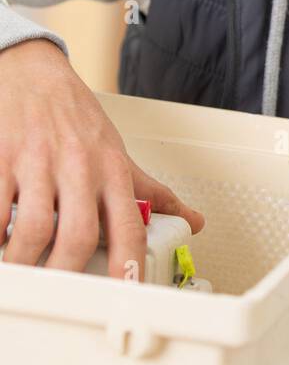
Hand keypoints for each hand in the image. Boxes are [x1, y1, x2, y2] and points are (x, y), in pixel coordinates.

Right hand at [0, 38, 204, 280]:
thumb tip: (194, 220)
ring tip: (21, 272)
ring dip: (25, 261)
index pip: (129, 226)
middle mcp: (79, 167)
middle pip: (79, 234)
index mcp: (112, 170)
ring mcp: (38, 162)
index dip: (129, 265)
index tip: (123, 294)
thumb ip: (151, 191)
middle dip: (68, 271)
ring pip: (34, 228)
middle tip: (58, 290)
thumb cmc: (75, 117)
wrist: (32, 71)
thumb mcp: (117, 152)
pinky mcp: (1, 157)